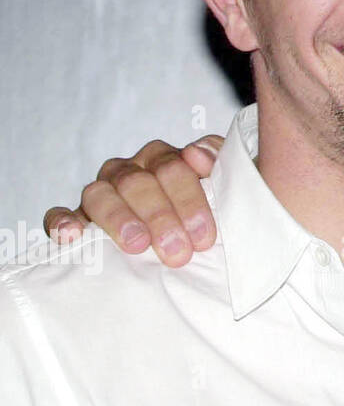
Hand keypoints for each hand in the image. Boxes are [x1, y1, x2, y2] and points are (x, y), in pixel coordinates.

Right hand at [43, 135, 224, 266]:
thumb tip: (197, 154)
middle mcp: (129, 171)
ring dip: (119, 219)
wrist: (185, 237)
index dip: (189, 200)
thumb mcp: (222, 183)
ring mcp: (101, 193)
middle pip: (138, 183)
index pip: (172, 167)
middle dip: (160, 217)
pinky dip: (61, 222)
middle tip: (177, 251)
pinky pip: (59, 214)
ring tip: (137, 245)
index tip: (203, 236)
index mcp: (163, 158)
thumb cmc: (207, 209)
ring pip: (99, 194)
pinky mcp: (77, 217)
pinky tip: (71, 236)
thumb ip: (220, 161)